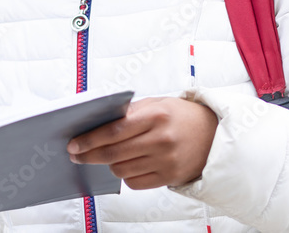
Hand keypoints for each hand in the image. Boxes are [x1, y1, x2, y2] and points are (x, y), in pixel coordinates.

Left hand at [66, 96, 217, 189]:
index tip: (74, 144)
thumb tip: (95, 124)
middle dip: (89, 155)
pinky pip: (136, 183)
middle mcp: (161, 139)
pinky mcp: (170, 177)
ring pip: (122, 170)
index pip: (114, 130)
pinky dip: (126, 176)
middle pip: (114, 153)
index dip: (90, 139)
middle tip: (76, 155)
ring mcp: (166, 160)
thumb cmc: (179, 116)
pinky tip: (125, 166)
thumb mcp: (155, 104)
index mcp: (155, 116)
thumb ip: (128, 113)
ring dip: (108, 165)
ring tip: (105, 157)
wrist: (214, 134)